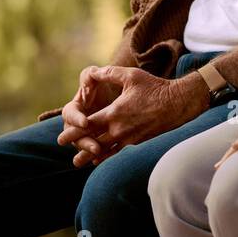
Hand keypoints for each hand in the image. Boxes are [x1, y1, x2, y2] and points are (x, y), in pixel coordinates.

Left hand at [61, 66, 210, 166]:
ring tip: (77, 164)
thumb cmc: (154, 87)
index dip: (74, 131)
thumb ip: (109, 73)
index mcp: (115, 113)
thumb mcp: (131, 76)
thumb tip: (93, 72)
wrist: (177, 104)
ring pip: (105, 150)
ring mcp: (129, 138)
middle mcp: (120, 129)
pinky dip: (107, 156)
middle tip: (65, 152)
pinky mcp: (138, 141)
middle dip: (78, 147)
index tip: (60, 138)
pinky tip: (101, 159)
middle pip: (94, 141)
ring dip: (90, 157)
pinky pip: (118, 151)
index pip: (88, 125)